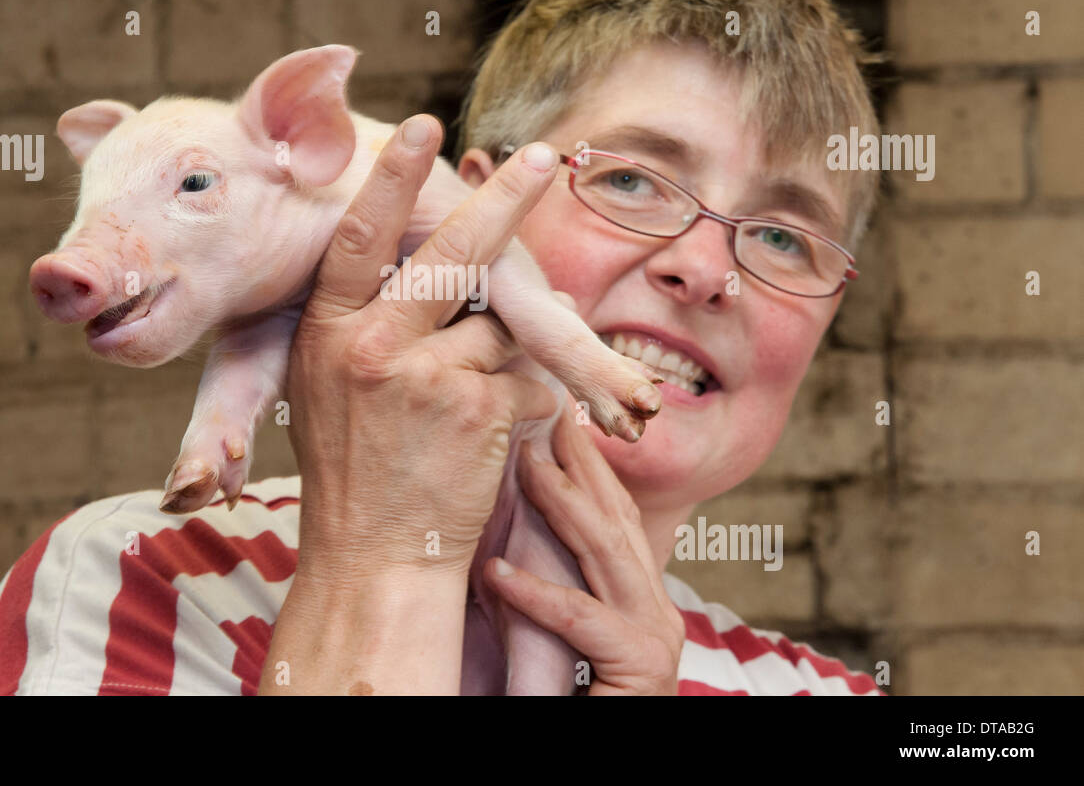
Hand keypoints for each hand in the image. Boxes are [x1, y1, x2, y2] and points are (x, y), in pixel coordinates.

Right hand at [261, 115, 562, 693]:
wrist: (373, 559)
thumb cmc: (349, 470)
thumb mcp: (324, 386)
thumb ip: (360, 324)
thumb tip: (419, 264)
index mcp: (328, 334)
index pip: (358, 240)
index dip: (390, 181)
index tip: (421, 128)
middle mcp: (372, 347)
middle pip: (452, 255)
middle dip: (503, 203)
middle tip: (541, 157)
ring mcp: (426, 379)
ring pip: (501, 328)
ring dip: (503, 358)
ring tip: (457, 411)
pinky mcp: (477, 412)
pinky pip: (528, 377)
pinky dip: (523, 401)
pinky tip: (486, 438)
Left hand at [485, 401, 685, 695]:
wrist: (613, 737)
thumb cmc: (581, 697)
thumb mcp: (566, 629)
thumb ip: (551, 585)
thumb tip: (499, 540)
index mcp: (641, 594)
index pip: (616, 516)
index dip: (591, 466)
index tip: (561, 420)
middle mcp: (655, 606)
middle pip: (617, 519)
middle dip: (581, 465)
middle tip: (547, 416)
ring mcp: (653, 634)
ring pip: (606, 554)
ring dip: (563, 506)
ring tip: (524, 466)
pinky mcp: (638, 667)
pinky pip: (583, 621)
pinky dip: (538, 596)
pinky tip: (497, 576)